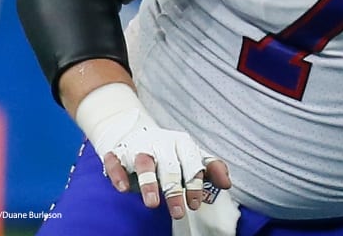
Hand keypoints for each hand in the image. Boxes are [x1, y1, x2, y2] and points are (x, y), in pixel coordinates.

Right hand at [75, 83, 231, 219]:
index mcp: (182, 143)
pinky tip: (124, 189)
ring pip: (145, 163)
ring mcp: (138, 147)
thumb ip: (210, 168)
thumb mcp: (191, 156)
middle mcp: (161, 143)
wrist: (133, 130)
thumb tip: (227, 183)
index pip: (192, 164)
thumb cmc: (168, 151)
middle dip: (175, 190)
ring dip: (149, 184)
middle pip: (170, 167)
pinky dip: (119, 175)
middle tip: (179, 212)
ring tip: (153, 204)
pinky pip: (115, 162)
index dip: (195, 185)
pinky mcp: (117, 153)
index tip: (195, 205)